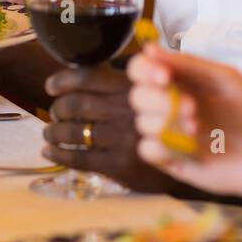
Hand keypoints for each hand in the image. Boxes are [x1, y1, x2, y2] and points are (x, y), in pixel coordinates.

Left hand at [41, 64, 177, 193]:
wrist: (192, 162)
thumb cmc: (167, 124)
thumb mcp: (155, 95)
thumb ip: (127, 84)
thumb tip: (85, 77)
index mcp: (132, 88)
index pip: (88, 77)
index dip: (63, 80)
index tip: (51, 86)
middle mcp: (126, 110)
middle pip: (76, 104)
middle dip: (58, 109)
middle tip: (54, 113)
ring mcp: (122, 138)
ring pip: (73, 131)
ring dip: (53, 132)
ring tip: (49, 134)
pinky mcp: (119, 164)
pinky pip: (79, 157)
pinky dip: (58, 154)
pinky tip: (50, 152)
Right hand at [127, 43, 241, 204]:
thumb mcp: (224, 79)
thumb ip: (187, 64)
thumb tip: (149, 48)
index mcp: (180, 81)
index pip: (142, 69)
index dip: (144, 70)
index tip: (164, 77)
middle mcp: (170, 105)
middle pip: (137, 96)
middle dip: (158, 99)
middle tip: (191, 107)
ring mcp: (169, 133)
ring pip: (142, 122)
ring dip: (167, 122)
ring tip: (198, 127)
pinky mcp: (171, 159)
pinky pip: (146, 149)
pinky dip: (160, 146)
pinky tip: (187, 147)